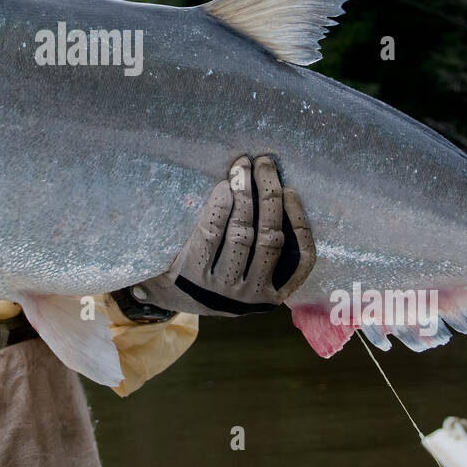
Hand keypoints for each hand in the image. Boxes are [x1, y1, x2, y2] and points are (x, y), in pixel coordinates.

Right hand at [120, 155, 315, 317]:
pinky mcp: (279, 294)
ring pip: (271, 241)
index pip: (211, 236)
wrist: (195, 303)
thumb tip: (202, 186)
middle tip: (247, 163)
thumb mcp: (166, 250)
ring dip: (271, 200)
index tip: (227, 180)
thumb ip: (182, 224)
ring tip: (267, 170)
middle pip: (243, 235)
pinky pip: (300, 259)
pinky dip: (299, 227)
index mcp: (194, 278)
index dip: (220, 206)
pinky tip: (291, 196)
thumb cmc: (177, 266)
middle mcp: (227, 290)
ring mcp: (256, 294)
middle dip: (247, 194)